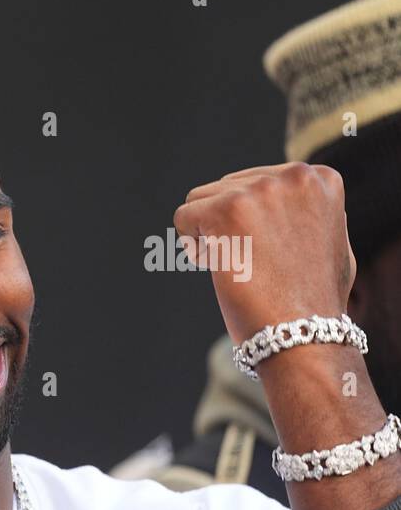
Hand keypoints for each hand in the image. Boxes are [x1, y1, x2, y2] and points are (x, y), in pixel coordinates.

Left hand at [173, 163, 355, 342]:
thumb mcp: (327, 240)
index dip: (250, 222)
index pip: (255, 182)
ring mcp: (261, 190)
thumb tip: (288, 201)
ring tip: (237, 266)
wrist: (303, 334)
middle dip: (227, 226)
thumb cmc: (315, 300)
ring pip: (200, 200)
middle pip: (226, 187)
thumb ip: (307, 212)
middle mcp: (293, 175)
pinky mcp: (228, 209)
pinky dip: (191, 247)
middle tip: (249, 264)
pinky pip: (183, 217)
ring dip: (207, 235)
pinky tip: (217, 268)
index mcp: (318, 178)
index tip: (267, 252)